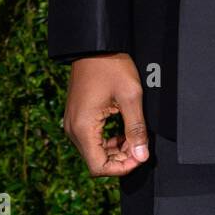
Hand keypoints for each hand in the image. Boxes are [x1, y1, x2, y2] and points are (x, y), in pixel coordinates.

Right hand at [62, 54, 149, 176]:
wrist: (94, 46)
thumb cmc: (111, 66)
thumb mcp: (130, 96)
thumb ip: (136, 129)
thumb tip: (141, 156)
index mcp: (82, 128)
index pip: (98, 167)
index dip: (121, 168)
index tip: (140, 157)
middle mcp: (73, 129)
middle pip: (96, 161)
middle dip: (121, 159)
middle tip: (141, 146)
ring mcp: (73, 123)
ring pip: (94, 151)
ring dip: (116, 150)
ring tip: (135, 138)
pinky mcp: (77, 117)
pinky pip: (91, 138)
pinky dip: (108, 140)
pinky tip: (123, 131)